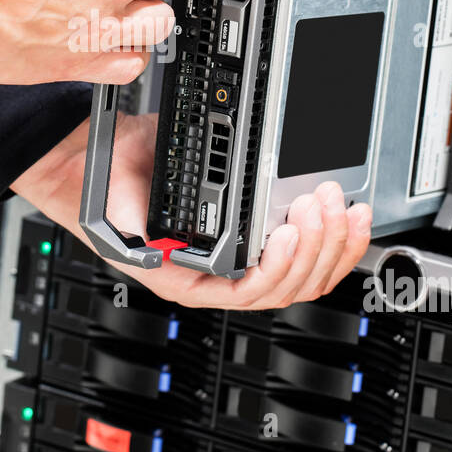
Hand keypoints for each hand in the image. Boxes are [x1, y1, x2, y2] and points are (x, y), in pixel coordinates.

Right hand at [11, 113, 372, 309]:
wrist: (103, 159)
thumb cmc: (105, 189)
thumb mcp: (114, 208)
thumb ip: (138, 230)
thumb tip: (160, 247)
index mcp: (187, 279)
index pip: (246, 292)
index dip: (274, 268)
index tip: (285, 232)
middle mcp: (219, 274)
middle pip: (287, 285)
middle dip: (314, 245)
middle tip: (318, 203)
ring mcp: (242, 255)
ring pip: (305, 273)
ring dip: (332, 242)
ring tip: (338, 205)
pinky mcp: (256, 231)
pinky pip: (306, 252)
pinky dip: (333, 237)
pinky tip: (348, 217)